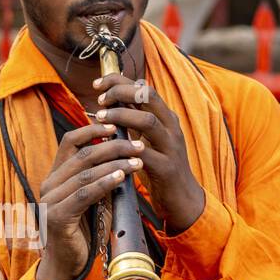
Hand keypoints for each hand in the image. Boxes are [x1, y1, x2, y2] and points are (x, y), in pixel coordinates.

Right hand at [34, 120, 142, 279]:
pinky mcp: (57, 217)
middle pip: (81, 154)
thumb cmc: (84, 232)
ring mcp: (50, 200)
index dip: (92, 130)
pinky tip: (121, 177)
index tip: (116, 125)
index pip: (69, 141)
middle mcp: (49, 184)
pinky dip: (104, 183)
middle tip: (137, 144)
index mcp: (55, 176)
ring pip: (84, 172)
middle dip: (112, 146)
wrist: (67, 265)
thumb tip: (125, 154)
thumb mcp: (95, 199)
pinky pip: (84, 194)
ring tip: (137, 160)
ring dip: (114, 163)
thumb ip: (103, 177)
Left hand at [92, 74, 205, 234]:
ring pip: (147, 120)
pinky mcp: (166, 168)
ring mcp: (171, 146)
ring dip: (121, 115)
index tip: (97, 84)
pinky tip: (108, 147)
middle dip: (120, 92)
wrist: (182, 198)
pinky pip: (144, 154)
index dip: (118, 81)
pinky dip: (124, 148)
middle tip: (99, 100)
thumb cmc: (160, 166)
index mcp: (166, 116)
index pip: (143, 86)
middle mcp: (171, 126)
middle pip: (147, 95)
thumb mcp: (149, 137)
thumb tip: (119, 93)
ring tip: (101, 117)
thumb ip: (136, 117)